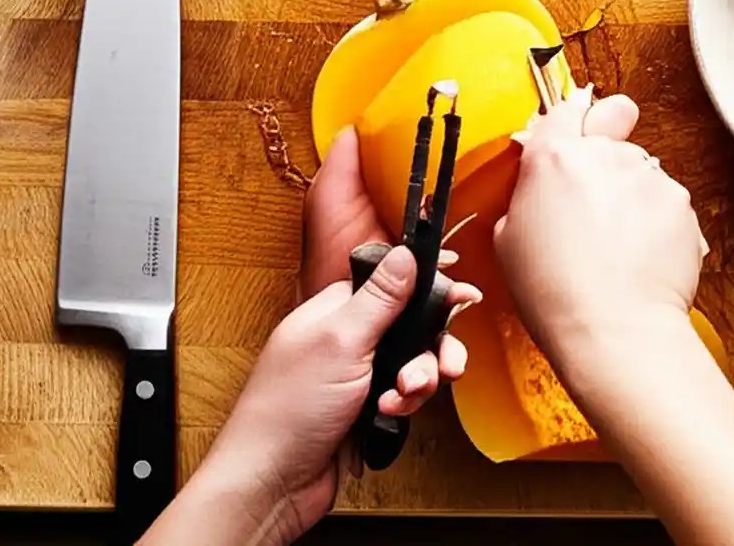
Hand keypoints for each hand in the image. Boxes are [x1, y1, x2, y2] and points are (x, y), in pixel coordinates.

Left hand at [143, 127, 476, 545]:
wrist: (274, 480)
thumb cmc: (286, 410)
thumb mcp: (342, 341)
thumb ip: (379, 297)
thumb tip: (405, 252)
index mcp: (334, 309)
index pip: (391, 281)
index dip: (427, 287)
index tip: (459, 292)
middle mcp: (346, 337)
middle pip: (411, 326)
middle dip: (429, 348)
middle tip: (437, 363)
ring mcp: (355, 373)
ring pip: (412, 363)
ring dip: (416, 380)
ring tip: (402, 395)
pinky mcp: (364, 406)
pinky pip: (403, 396)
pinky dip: (402, 406)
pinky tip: (388, 415)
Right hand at [494, 87, 705, 356]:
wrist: (613, 327)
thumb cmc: (553, 293)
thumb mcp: (508, 240)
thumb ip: (526, 196)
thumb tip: (539, 190)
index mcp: (552, 158)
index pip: (566, 107)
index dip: (573, 117)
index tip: (576, 130)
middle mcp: (602, 155)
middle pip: (611, 123)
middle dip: (607, 150)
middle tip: (598, 193)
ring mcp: (647, 175)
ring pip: (641, 165)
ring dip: (631, 190)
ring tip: (618, 242)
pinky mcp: (680, 200)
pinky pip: (666, 197)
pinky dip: (657, 219)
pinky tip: (640, 254)